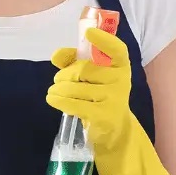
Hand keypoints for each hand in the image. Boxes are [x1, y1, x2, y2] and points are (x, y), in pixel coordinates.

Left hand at [47, 27, 173, 174]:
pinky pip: (74, 104)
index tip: (88, 34)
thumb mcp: (92, 81)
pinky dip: (59, 101)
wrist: (116, 140)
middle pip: (84, 69)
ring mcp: (114, 100)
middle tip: (57, 80)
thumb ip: (75, 62)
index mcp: (122, 69)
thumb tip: (57, 55)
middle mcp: (121, 82)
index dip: (104, 40)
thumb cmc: (100, 103)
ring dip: (58, 88)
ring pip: (76, 86)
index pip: (117, 50)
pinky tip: (53, 100)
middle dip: (65, 74)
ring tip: (53, 92)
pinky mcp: (104, 118)